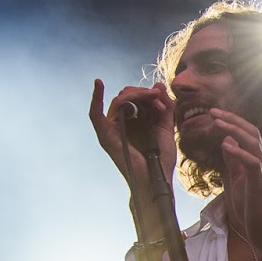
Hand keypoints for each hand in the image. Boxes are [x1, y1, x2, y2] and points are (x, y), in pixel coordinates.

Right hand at [89, 78, 178, 211]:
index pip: (135, 97)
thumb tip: (158, 85)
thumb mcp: (166, 127)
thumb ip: (164, 107)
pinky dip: (95, 98)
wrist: (158, 177)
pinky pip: (95, 114)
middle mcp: (121, 123)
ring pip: (119, 100)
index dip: (148, 94)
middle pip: (126, 95)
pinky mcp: (106, 136)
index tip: (162, 100)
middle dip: (144, 94)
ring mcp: (112, 129)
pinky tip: (99, 83)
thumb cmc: (162, 158)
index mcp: (133, 121)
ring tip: (152, 99)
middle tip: (158, 101)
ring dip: (137, 94)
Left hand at [212, 108, 261, 260]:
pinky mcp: (261, 185)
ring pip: (253, 143)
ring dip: (234, 130)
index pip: (247, 135)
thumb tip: (227, 144)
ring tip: (217, 122)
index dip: (232, 123)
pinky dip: (239, 152)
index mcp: (255, 162)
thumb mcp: (238, 182)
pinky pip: (253, 163)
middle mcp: (261, 164)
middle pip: (251, 133)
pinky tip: (226, 146)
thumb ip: (234, 163)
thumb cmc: (253, 211)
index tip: (214, 115)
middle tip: (213, 111)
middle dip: (232, 120)